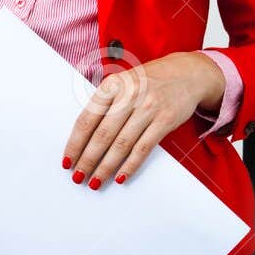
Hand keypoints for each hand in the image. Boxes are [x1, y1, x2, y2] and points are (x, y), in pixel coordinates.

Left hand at [64, 51, 225, 188]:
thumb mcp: (122, 83)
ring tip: (96, 181)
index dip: (75, 143)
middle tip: (78, 176)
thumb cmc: (148, 81)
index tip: (67, 160)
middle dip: (87, 159)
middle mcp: (128, 95)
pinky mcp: (165, 120)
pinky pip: (143, 148)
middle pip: (102, 134)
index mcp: (112, 85)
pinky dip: (130, 165)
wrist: (187, 73)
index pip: (87, 119)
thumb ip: (104, 104)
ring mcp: (148, 107)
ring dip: (106, 166)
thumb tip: (82, 138)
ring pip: (121, 144)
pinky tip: (120, 176)